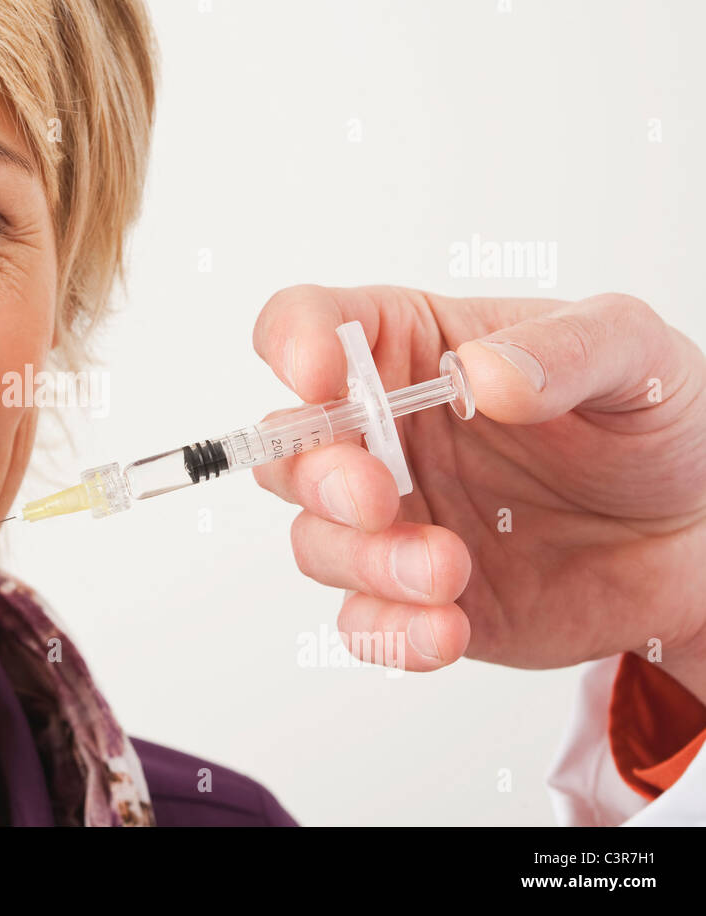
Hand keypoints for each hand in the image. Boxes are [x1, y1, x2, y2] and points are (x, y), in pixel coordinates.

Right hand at [251, 285, 705, 698]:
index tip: (318, 377)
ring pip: (316, 540)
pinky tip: (447, 628)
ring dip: (366, 561)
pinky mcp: (413, 596)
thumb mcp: (636, 356)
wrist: (698, 540)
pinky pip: (363, 623)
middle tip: (378, 497)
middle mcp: (384, 433)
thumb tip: (479, 375)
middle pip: (290, 445)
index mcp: (412, 347)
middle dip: (317, 474)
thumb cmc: (658, 426)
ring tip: (447, 571)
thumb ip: (565, 350)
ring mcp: (393, 518)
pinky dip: (390, 633)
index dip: (292, 343)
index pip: (309, 321)